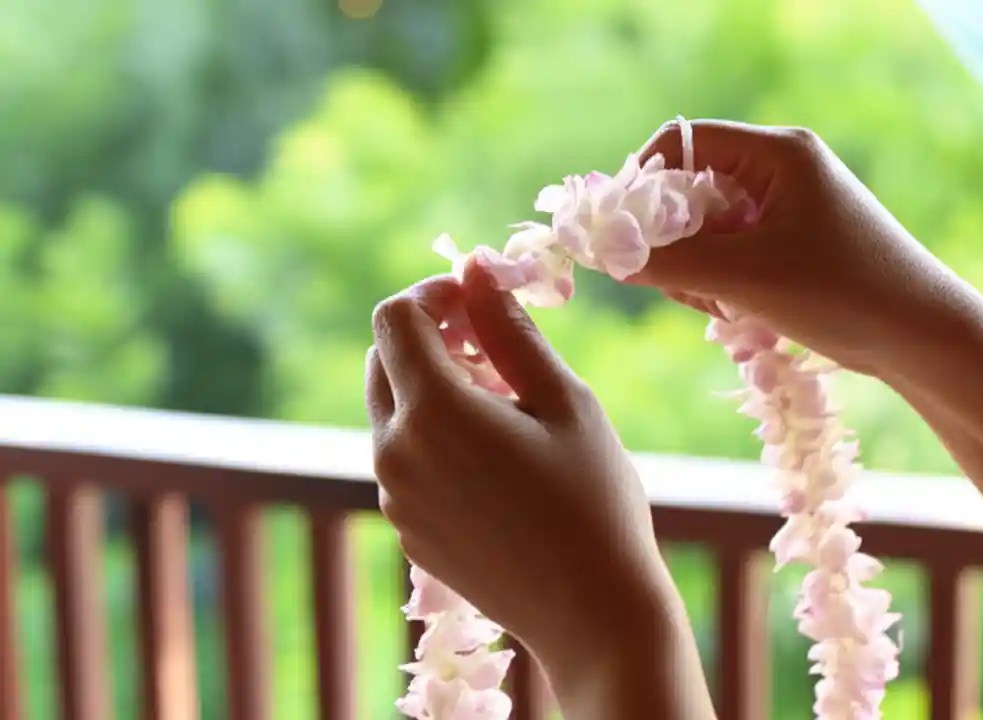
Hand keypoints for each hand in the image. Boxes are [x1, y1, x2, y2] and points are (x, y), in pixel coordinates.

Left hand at [366, 262, 711, 716]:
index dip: (434, 293)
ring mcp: (393, 496)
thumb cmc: (594, 497)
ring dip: (433, 386)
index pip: (394, 317)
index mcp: (432, 412)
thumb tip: (477, 266)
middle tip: (495, 348)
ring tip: (505, 404)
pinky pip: (402, 458)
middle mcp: (394, 453)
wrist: (592, 610)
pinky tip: (496, 456)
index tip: (481, 302)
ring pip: (391, 411)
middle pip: (383, 359)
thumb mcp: (563, 400)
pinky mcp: (406, 528)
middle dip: (430, 337)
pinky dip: (433, 435)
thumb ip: (509, 329)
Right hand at [633, 119, 970, 376]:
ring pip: (707, 226)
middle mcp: (782, 168)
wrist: (922, 336)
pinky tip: (738, 314)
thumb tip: (610, 255)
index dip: (643, 182)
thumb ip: (673, 263)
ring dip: (697, 268)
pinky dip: (721, 280)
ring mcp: (789, 206)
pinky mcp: (793, 242)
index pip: (683, 142)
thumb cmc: (843, 293)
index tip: (622, 232)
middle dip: (673, 238)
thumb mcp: (747, 279)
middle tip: (679, 284)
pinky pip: (732, 250)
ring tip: (722, 307)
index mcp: (777, 153)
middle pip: (690, 187)